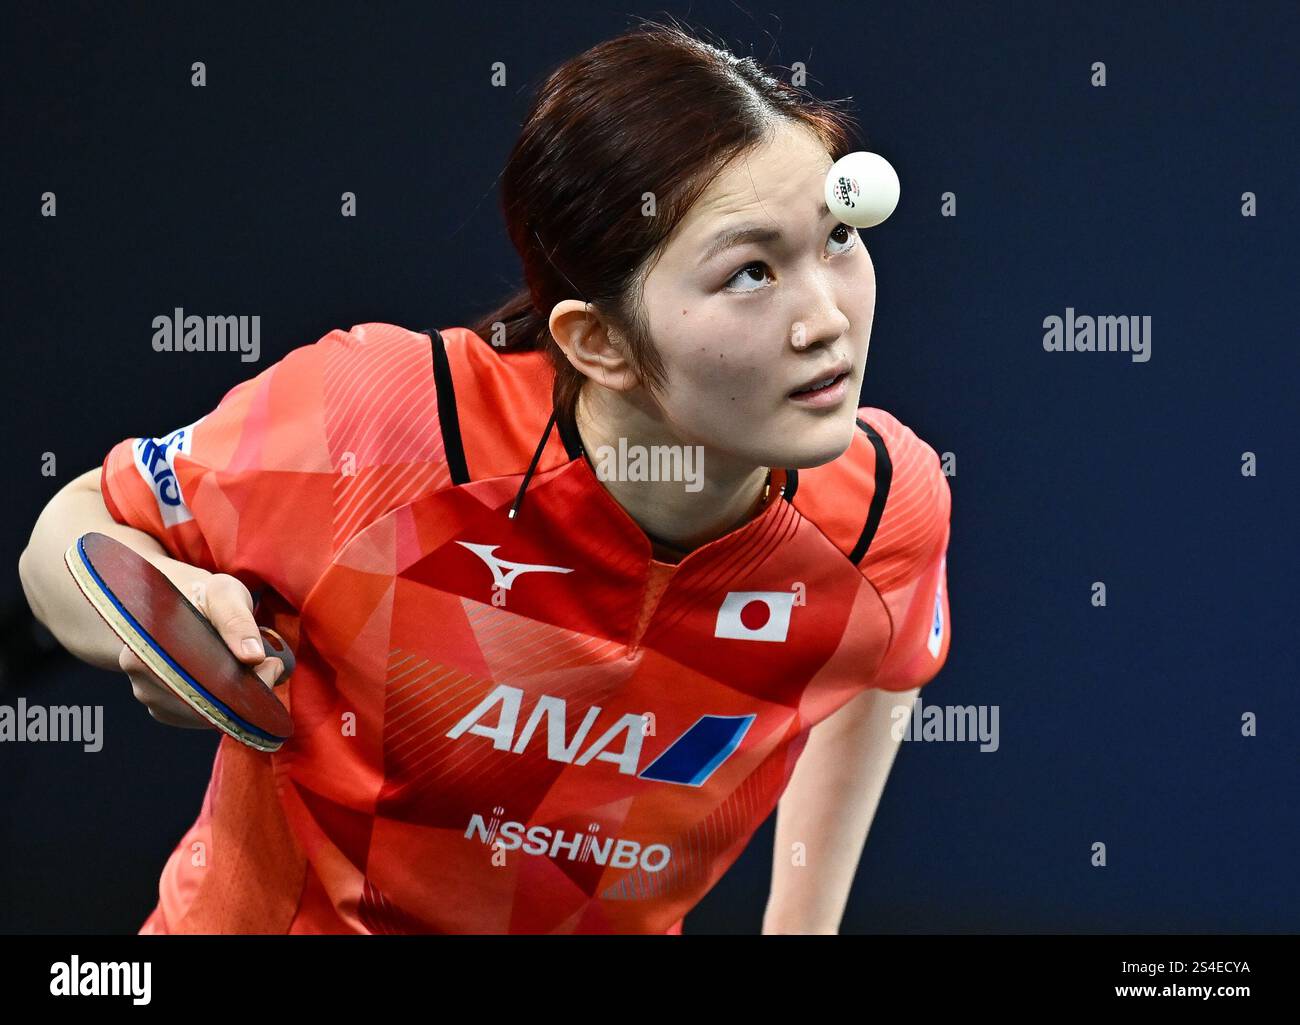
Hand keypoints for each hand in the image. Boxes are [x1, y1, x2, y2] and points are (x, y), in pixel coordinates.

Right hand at [118, 572, 286, 728]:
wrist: (181, 602)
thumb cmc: (203, 596)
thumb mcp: (224, 594)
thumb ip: (237, 620)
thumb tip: (252, 657)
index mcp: (147, 644)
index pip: (198, 678)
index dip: (240, 680)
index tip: (271, 665)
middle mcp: (140, 674)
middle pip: (201, 702)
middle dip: (244, 691)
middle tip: (272, 667)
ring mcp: (148, 695)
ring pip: (203, 715)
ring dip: (236, 700)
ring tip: (256, 671)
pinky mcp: (162, 710)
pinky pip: (200, 719)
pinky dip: (225, 708)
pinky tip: (238, 685)